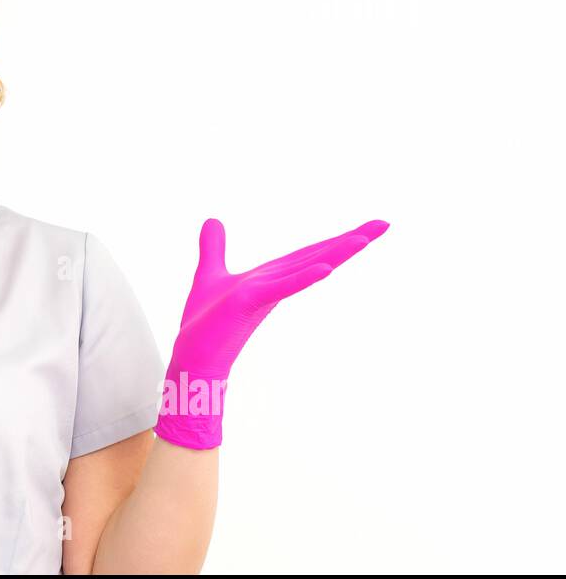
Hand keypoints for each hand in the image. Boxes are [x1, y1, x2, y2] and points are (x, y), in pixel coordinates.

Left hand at [153, 217, 389, 448]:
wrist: (193, 358)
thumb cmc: (204, 323)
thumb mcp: (210, 274)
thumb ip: (215, 248)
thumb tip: (213, 220)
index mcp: (271, 276)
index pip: (310, 252)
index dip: (338, 238)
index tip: (371, 225)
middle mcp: (275, 283)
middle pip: (319, 257)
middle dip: (351, 239)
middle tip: (385, 223)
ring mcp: (264, 293)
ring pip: (307, 268)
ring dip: (335, 253)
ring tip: (364, 237)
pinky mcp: (249, 302)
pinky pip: (282, 288)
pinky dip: (303, 278)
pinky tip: (326, 269)